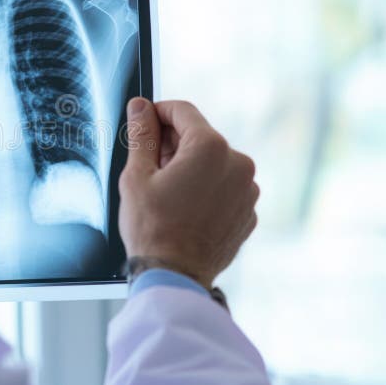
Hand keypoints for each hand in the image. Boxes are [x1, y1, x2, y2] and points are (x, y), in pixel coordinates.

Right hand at [118, 99, 258, 288]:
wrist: (174, 277)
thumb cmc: (153, 229)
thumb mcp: (137, 175)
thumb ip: (141, 134)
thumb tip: (140, 107)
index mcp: (211, 148)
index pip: (183, 111)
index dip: (158, 113)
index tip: (143, 123)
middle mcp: (238, 164)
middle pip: (199, 137)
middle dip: (172, 144)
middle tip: (148, 167)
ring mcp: (247, 190)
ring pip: (213, 162)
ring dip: (190, 167)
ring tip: (166, 193)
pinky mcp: (248, 211)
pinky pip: (225, 187)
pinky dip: (206, 189)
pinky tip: (184, 208)